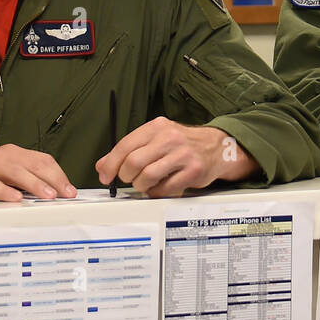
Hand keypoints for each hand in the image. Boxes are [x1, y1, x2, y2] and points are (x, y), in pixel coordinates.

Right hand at [0, 144, 75, 201]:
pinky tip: (15, 198)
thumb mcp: (8, 175)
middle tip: (65, 194)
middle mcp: (4, 156)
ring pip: (16, 172)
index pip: (43, 161)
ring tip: (47, 195)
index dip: (59, 175)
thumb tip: (55, 192)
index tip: (70, 190)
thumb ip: (28, 179)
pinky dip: (5, 191)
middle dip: (53, 180)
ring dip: (34, 184)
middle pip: (34, 165)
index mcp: (15, 154)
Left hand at [95, 117, 257, 196]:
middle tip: (130, 180)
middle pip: (133, 162)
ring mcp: (183, 154)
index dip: (111, 164)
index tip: (105, 176)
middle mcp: (170, 137)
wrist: (217, 147)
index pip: (125, 145)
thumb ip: (129, 151)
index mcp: (157, 127)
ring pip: (148, 177)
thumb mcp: (155, 140)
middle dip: (126, 176)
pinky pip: (166, 188)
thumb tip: (102, 166)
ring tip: (146, 184)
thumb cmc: (182, 145)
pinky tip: (161, 187)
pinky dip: (158, 192)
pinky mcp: (193, 170)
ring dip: (141, 186)